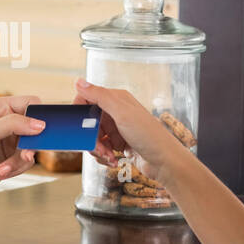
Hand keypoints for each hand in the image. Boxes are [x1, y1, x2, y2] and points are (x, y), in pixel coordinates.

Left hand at [0, 94, 43, 201]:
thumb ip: (15, 124)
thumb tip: (40, 124)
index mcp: (1, 107)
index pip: (30, 103)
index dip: (38, 114)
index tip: (40, 129)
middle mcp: (9, 122)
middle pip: (37, 126)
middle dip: (31, 143)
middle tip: (25, 153)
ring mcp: (12, 140)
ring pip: (33, 147)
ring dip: (19, 160)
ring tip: (4, 167)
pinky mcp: (14, 158)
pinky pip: (27, 162)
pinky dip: (15, 168)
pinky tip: (1, 171)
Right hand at [71, 78, 192, 186]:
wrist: (165, 162)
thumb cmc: (149, 136)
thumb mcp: (122, 113)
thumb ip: (99, 96)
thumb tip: (79, 81)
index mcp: (117, 99)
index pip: (88, 99)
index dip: (80, 112)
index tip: (78, 124)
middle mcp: (116, 112)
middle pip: (88, 122)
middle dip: (90, 137)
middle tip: (98, 147)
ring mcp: (117, 129)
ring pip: (93, 137)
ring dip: (97, 150)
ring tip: (109, 156)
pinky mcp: (119, 144)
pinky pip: (101, 149)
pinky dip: (104, 156)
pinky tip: (113, 159)